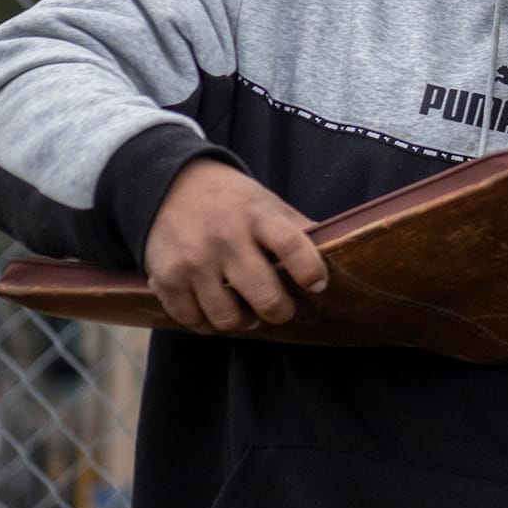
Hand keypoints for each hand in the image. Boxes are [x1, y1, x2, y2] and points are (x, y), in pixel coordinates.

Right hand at [144, 158, 327, 334]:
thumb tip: (342, 251)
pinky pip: (193, 321)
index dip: (311, 273)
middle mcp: (225, 238)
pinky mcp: (166, 277)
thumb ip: (298, 230)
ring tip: (247, 311)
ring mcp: (193, 260)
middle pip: (264, 296)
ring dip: (243, 321)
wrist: (170, 184)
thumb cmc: (232, 201)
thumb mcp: (268, 203)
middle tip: (281, 308)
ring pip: (228, 318)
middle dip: (280, 311)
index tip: (317, 285)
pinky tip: (215, 309)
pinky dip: (208, 323)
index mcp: (258, 216)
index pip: (293, 248)